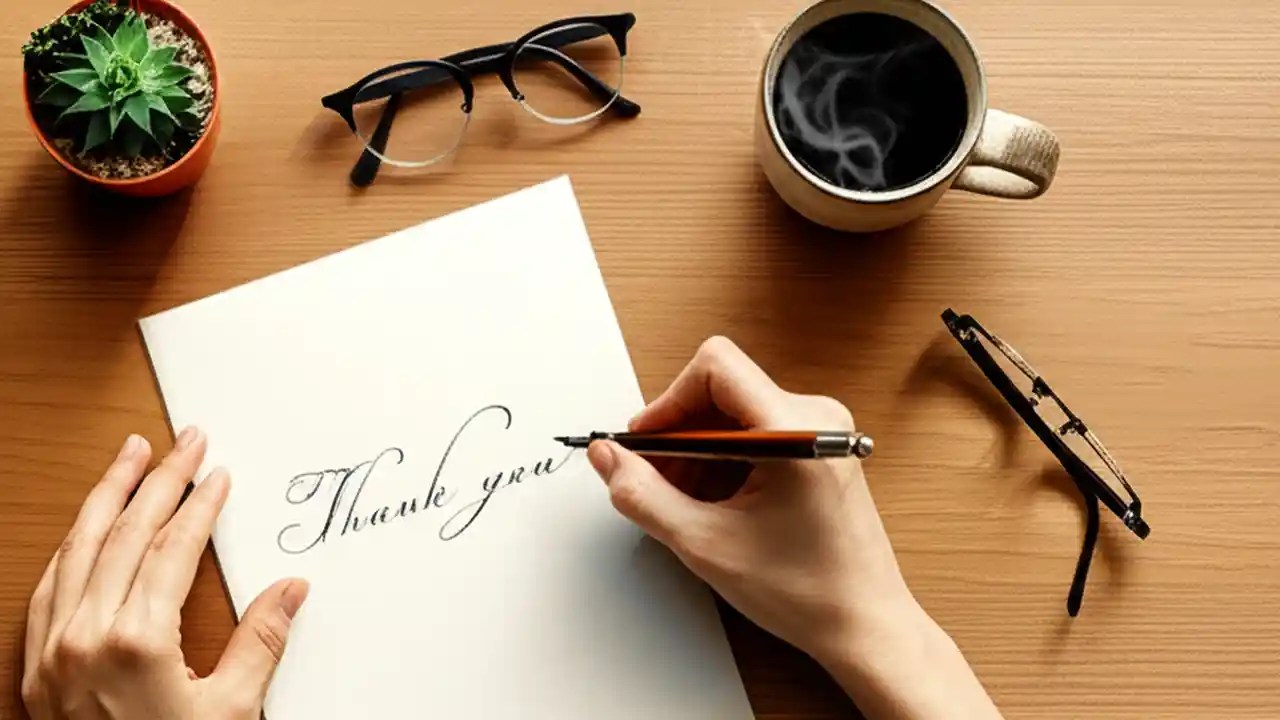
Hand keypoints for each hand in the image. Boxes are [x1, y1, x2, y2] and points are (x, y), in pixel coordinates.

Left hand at [22, 428, 308, 719]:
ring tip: (129, 456)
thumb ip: (261, 644)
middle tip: (182, 441)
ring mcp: (52, 650)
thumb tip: (292, 590)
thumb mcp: (230, 714)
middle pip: (123, 533)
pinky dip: (71, 546)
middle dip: (157, 480)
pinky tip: (86, 527)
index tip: (216, 475)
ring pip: (78, 548)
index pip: (171, 547)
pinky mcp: (35, 667)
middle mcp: (85, 635)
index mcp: (137, 640)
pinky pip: (48, 585)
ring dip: (105, 495)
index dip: (198, 505)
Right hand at [588, 337, 1001, 718]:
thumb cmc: (808, 591)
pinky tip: (714, 502)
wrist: (863, 622)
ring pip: (733, 410)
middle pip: (720, 388)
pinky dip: (722, 458)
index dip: (668, 401)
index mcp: (796, 431)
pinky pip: (754, 429)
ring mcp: (822, 429)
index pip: (715, 367)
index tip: (645, 441)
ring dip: (698, 450)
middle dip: (678, 433)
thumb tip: (609, 457)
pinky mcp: (819, 446)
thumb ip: (644, 495)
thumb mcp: (706, 545)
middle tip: (655, 481)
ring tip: (686, 502)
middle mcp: (816, 417)